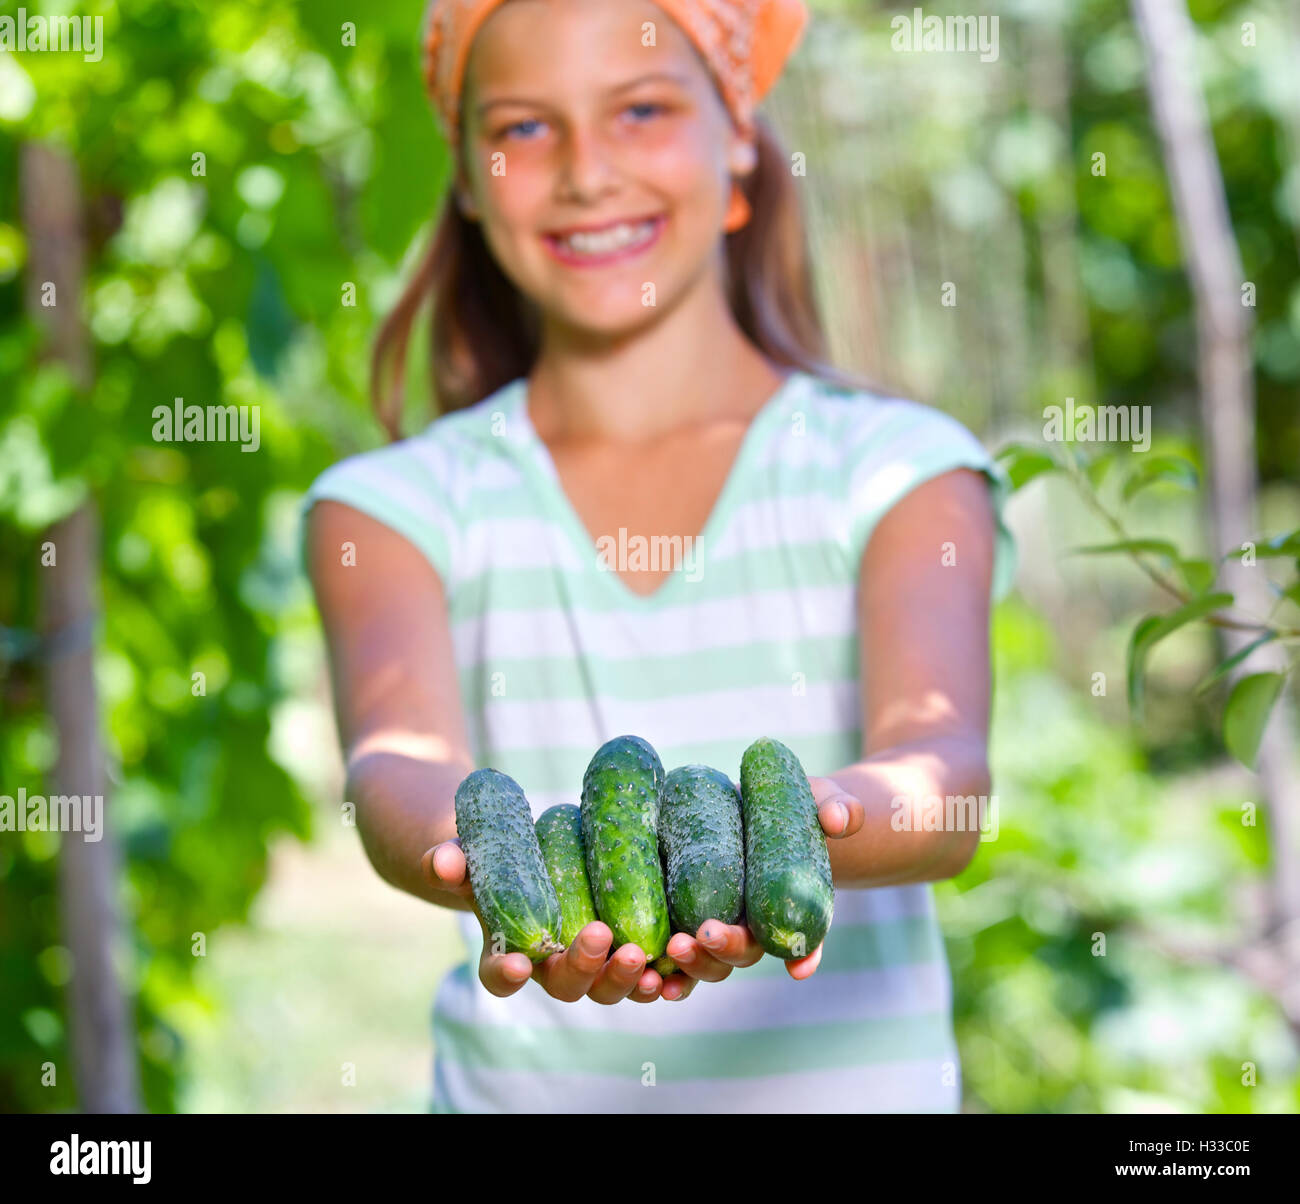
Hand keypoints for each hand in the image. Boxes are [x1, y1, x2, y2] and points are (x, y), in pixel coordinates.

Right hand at [421, 839, 665, 1003]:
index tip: (516, 965)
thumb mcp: (471, 855)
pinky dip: (666, 976)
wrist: (537, 855)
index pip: (500, 976)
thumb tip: (441, 859)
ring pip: (611, 987)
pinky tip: (679, 962)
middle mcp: (551, 970)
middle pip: (568, 987)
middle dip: (585, 968)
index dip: (506, 974)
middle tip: (599, 937)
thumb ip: (451, 860)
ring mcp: (592, 966)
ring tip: (644, 957)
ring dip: (628, 978)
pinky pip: (648, 974)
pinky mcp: (626, 953)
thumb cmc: (497, 859)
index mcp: (507, 954)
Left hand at [657, 776, 864, 996]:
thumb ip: (837, 806)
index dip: (801, 954)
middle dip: (721, 953)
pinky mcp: (684, 912)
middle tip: (701, 936)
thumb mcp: (822, 799)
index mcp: (787, 909)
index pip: (796, 940)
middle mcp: (752, 926)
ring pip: (705, 961)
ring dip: (690, 965)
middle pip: (740, 956)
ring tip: (671, 948)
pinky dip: (664, 968)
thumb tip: (837, 820)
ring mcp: (717, 923)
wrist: (754, 800)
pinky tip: (648, 974)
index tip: (795, 966)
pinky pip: (675, 948)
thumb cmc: (796, 804)